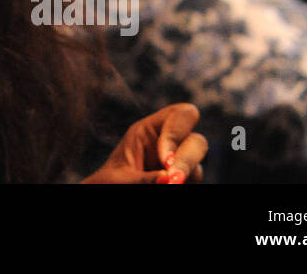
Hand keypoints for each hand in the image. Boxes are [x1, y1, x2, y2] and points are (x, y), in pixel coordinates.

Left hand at [81, 102, 207, 183]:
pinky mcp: (185, 181)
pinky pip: (195, 183)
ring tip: (169, 185)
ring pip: (198, 166)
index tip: (165, 161)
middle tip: (174, 180)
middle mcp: (169, 145)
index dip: (177, 133)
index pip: (180, 115)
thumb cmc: (109, 183)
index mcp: (150, 130)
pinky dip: (186, 185)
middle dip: (188, 160)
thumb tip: (169, 179)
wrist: (111, 192)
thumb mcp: (120, 177)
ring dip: (186, 176)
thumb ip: (142, 178)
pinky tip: (168, 186)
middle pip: (197, 141)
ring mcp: (180, 164)